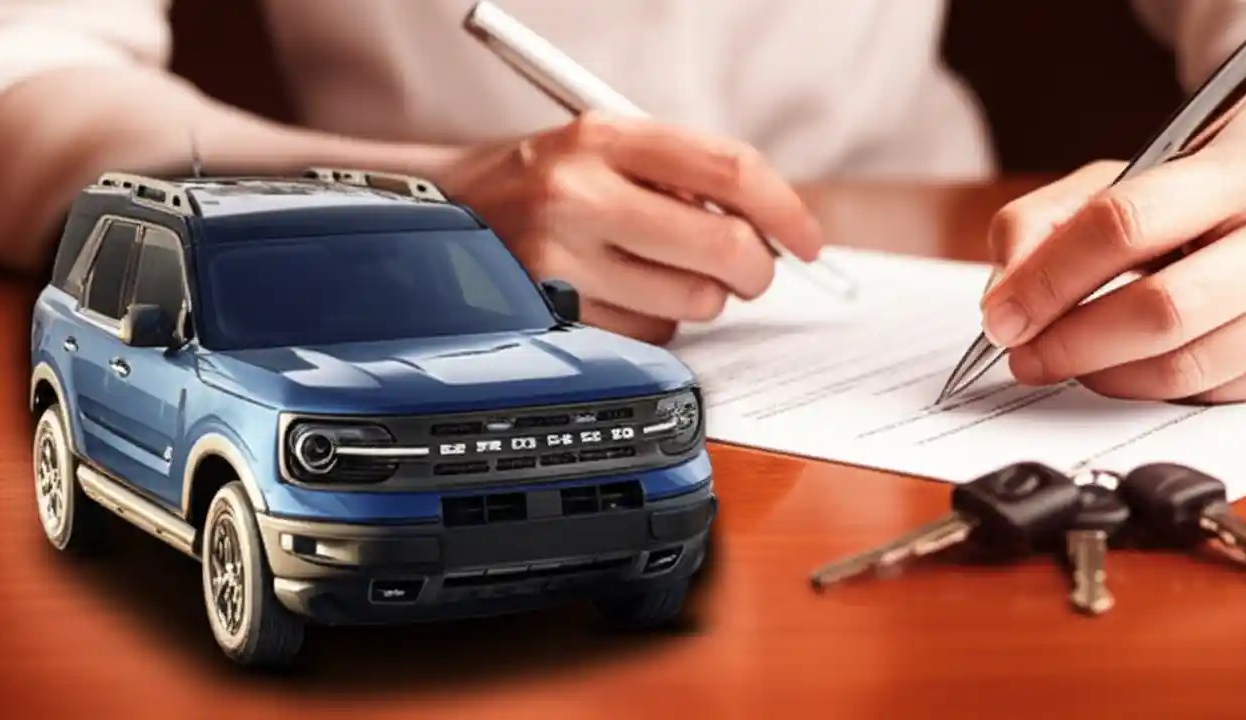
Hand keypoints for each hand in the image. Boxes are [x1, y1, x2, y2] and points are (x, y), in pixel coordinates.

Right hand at [434, 113, 823, 343]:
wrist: (437, 218)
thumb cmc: (538, 183)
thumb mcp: (604, 149)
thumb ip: (684, 178)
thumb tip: (772, 229)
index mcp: (603, 136)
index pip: (728, 170)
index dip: (785, 209)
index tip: (808, 239)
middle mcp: (578, 194)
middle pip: (722, 247)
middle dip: (755, 269)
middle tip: (750, 271)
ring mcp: (560, 260)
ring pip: (692, 303)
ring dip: (696, 297)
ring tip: (656, 271)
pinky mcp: (550, 315)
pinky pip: (648, 336)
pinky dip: (652, 323)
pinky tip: (617, 295)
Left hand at [983, 114, 1245, 403]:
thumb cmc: (1176, 193)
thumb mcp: (1107, 181)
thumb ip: (1038, 224)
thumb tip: (1003, 300)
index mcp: (1230, 167)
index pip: (1123, 225)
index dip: (1049, 279)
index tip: (1001, 317)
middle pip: (1163, 308)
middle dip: (1072, 343)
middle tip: (1025, 356)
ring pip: (1186, 365)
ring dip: (1104, 376)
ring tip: (1068, 361)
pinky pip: (1206, 394)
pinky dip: (1146, 389)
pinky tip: (1123, 365)